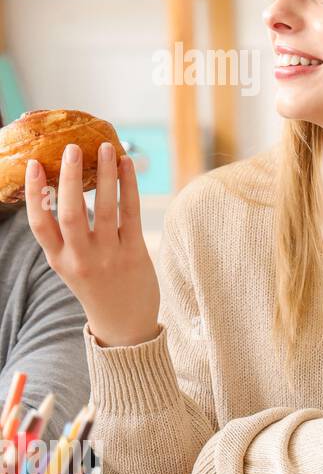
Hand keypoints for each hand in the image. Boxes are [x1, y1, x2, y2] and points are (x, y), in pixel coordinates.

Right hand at [25, 143, 161, 347]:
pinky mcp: (135, 254)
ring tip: (106, 148)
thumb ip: (65, 237)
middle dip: (72, 177)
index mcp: (58, 260)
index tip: (35, 165)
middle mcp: (81, 259)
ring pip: (105, 208)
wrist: (125, 325)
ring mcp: (109, 257)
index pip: (39, 223)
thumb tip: (66, 190)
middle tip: (72, 148)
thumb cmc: (98, 288)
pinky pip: (131, 214)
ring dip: (106, 175)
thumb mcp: (71, 267)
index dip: (36, 193)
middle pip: (71, 212)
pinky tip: (127, 166)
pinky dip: (129, 187)